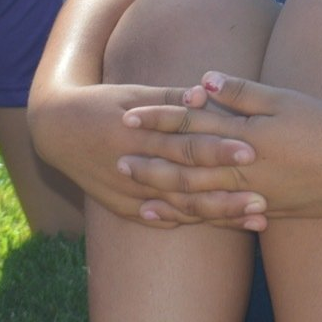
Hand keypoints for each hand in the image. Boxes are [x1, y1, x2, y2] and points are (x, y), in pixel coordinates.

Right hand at [27, 80, 265, 228]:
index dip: (218, 150)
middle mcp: (133, 168)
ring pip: (180, 209)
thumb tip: (205, 95)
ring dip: (219, 215)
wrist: (57, 129)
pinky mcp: (122, 207)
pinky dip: (190, 223)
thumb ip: (171, 99)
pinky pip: (160, 220)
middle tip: (264, 199)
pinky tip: (223, 227)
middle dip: (226, 193)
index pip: (185, 145)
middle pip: (187, 184)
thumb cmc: (103, 103)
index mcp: (138, 135)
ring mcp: (127, 193)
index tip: (251, 152)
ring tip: (256, 219)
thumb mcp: (133, 94)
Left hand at [119, 72, 321, 224]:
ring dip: (168, 200)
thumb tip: (201, 80)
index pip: (193, 125)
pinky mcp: (269, 213)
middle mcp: (245, 172)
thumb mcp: (285, 99)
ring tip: (140, 201)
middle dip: (151, 164)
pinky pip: (225, 220)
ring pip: (202, 202)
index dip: (159, 119)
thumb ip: (241, 93)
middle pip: (188, 168)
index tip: (128, 116)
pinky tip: (188, 221)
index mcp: (245, 138)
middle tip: (116, 162)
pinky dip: (201, 220)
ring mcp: (256, 197)